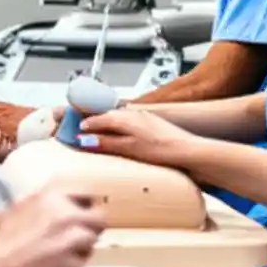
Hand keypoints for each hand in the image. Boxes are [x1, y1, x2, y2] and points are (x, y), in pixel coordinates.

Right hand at [0, 188, 104, 266]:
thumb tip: (46, 204)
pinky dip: (74, 265)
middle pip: (99, 218)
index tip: (81, 218)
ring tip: (64, 256)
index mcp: (51, 196)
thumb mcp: (14, 210)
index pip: (87, 195)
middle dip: (90, 229)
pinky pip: (83, 261)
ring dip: (82, 248)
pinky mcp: (72, 261)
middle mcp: (65, 213)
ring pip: (93, 240)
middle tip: (77, 240)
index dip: (86, 208)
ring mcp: (70, 237)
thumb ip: (36, 204)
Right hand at [74, 108, 198, 166]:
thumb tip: (86, 139)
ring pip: (120, 117)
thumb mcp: (129, 148)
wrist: (189, 152)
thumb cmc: (163, 150)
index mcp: (125, 118)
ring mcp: (145, 118)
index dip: (87, 125)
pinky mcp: (153, 124)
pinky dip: (121, 126)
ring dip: (108, 123)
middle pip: (109, 115)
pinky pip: (130, 121)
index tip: (77, 130)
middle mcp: (134, 114)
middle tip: (85, 129)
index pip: (99, 118)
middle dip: (96, 121)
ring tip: (101, 132)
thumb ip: (107, 143)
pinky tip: (124, 135)